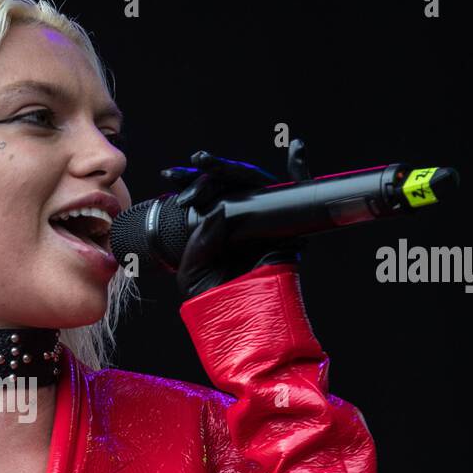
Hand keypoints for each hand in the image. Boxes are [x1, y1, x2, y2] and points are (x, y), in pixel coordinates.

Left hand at [162, 138, 311, 298]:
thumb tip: (214, 211)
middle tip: (190, 166)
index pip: (208, 196)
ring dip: (232, 169)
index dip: (191, 182)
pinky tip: (294, 149)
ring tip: (206, 162)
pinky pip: (302, 195)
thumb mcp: (193, 270)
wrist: (241, 324)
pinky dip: (301, 170)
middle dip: (208, 172)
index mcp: (218, 229)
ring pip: (256, 184)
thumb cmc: (215, 301)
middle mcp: (243, 222)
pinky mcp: (292, 229)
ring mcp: (268, 223)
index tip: (170, 177)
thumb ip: (199, 240)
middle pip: (230, 185)